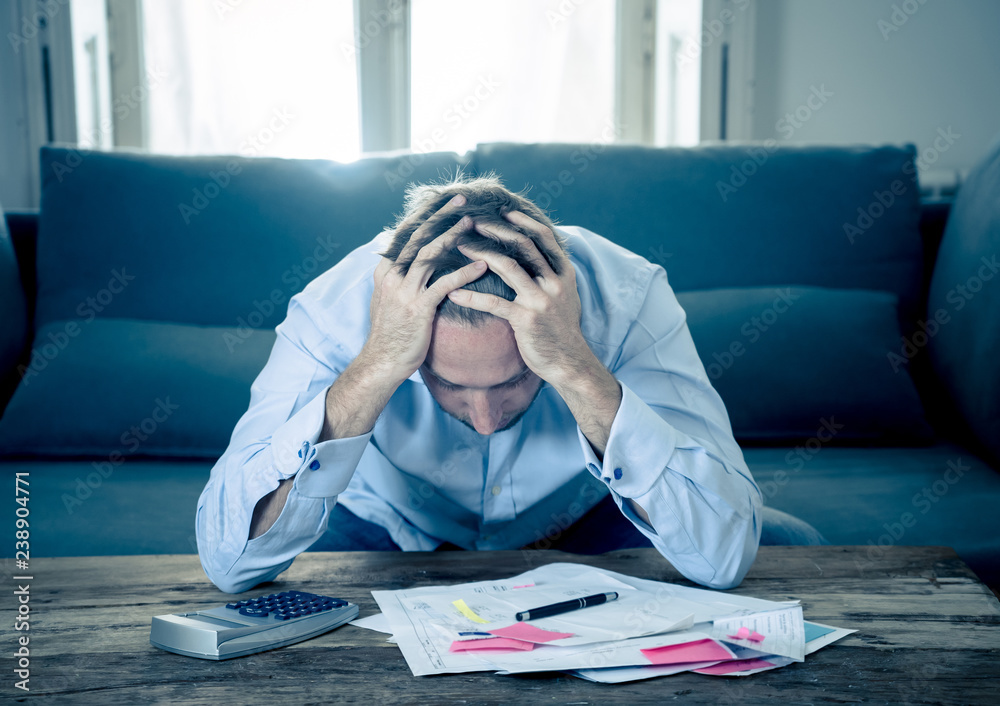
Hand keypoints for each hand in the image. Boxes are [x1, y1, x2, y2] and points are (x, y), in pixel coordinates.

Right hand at [361, 194, 487, 384]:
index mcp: (385, 269)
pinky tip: (482, 266)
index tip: (444, 199)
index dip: (425, 214)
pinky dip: (464, 274)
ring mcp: (404, 292)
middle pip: (417, 236)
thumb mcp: (386, 296)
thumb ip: (394, 272)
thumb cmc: (391, 331)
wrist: (382, 363)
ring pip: (428, 255)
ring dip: (452, 236)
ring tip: (472, 223)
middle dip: (439, 215)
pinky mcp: (418, 310)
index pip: (406, 233)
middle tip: (461, 198)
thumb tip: (395, 250)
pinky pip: (443, 286)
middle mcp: (392, 275)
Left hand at [446, 211, 592, 389]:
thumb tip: (541, 256)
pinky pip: (494, 303)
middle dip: (496, 230)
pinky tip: (454, 292)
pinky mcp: (526, 320)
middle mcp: (554, 283)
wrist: (570, 363)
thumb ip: (553, 276)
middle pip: (523, 246)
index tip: (504, 212)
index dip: (524, 222)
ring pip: (507, 267)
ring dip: (480, 254)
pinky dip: (472, 296)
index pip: (544, 237)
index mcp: (564, 274)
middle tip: (473, 222)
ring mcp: (540, 300)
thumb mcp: (566, 297)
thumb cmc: (562, 331)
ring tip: (459, 246)